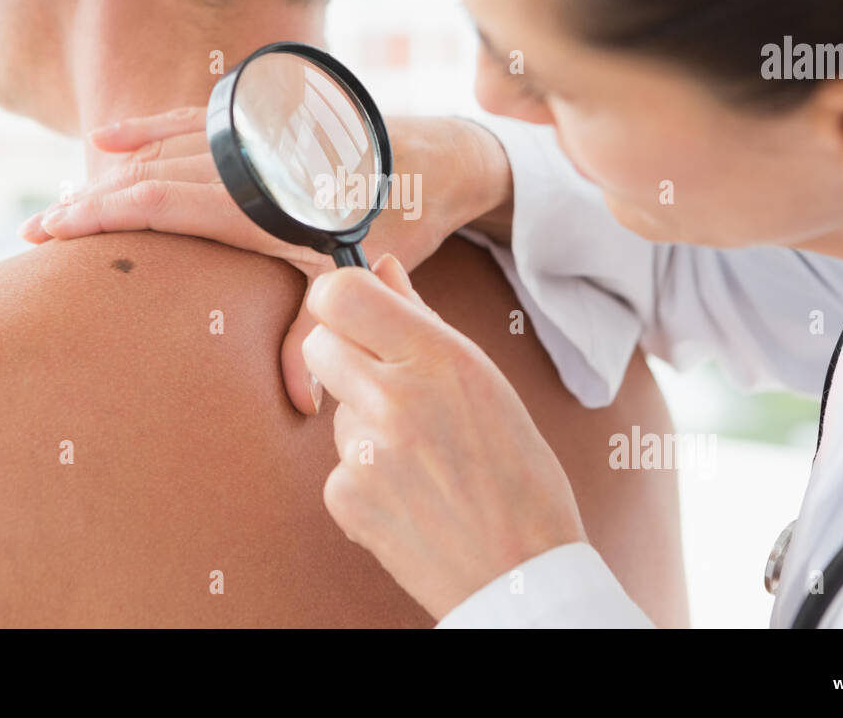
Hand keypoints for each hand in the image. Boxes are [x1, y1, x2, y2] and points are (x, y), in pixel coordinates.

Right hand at [18, 109, 512, 414]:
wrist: (430, 157)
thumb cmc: (393, 221)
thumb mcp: (350, 277)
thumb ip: (314, 334)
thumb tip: (300, 404)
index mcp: (249, 198)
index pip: (152, 202)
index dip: (96, 216)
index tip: (49, 232)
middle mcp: (237, 160)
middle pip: (141, 176)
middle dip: (85, 204)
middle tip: (34, 232)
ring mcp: (242, 136)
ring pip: (155, 150)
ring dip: (105, 176)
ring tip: (61, 205)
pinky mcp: (252, 120)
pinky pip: (186, 120)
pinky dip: (143, 129)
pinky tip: (106, 139)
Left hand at [306, 253, 586, 619]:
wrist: (523, 573)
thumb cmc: (517, 474)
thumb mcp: (485, 382)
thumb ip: (423, 321)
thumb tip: (384, 268)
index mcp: (440, 358)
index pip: (341, 294)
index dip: (337, 298)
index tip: (350, 312)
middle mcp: (398, 397)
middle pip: (319, 343)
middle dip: (345, 358)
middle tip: (390, 389)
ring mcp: (367, 452)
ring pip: (332, 409)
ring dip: (361, 423)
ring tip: (421, 458)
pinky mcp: (346, 499)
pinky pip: (335, 467)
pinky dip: (363, 480)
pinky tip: (409, 496)